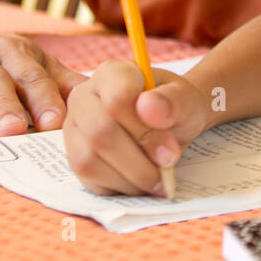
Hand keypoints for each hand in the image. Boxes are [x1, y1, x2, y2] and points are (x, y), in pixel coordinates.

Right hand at [63, 60, 209, 195]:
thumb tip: (147, 107)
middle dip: (138, 160)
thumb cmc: (175, 106)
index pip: (118, 100)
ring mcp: (74, 128)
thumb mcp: (186, 99)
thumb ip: (172, 101)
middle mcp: (84, 98)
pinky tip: (142, 182)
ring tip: (158, 179)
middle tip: (166, 167)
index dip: (145, 130)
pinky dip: (120, 187)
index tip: (170, 149)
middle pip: (100, 134)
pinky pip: (89, 180)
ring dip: (130, 177)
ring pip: (89, 161)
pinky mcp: (74, 156)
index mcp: (112, 74)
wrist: (171, 122)